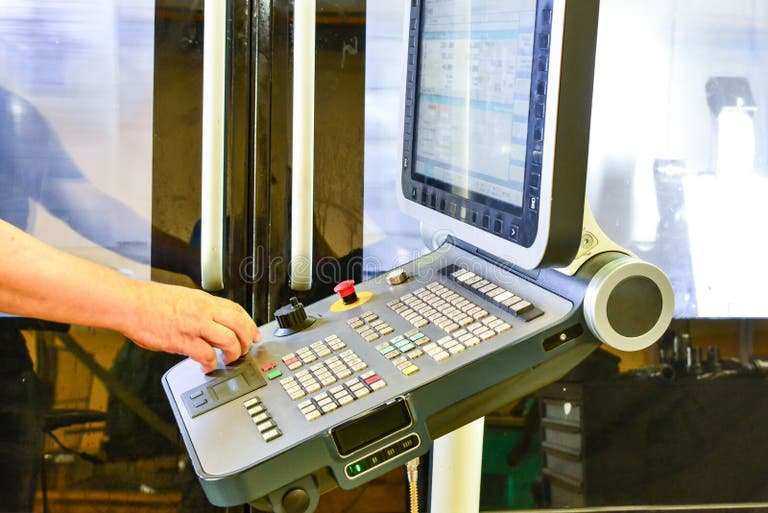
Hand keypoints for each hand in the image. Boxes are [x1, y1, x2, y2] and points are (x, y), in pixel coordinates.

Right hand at [121, 281, 260, 371]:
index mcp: (204, 300)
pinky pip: (206, 355)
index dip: (250, 324)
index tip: (255, 334)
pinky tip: (207, 366)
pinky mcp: (182, 340)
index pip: (237, 310)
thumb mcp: (183, 297)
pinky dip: (210, 364)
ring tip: (229, 359)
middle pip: (239, 325)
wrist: (129, 303)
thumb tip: (211, 322)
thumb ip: (199, 309)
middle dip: (248, 340)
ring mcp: (194, 326)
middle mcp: (203, 311)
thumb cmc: (150, 301)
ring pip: (229, 340)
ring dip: (233, 353)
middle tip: (245, 350)